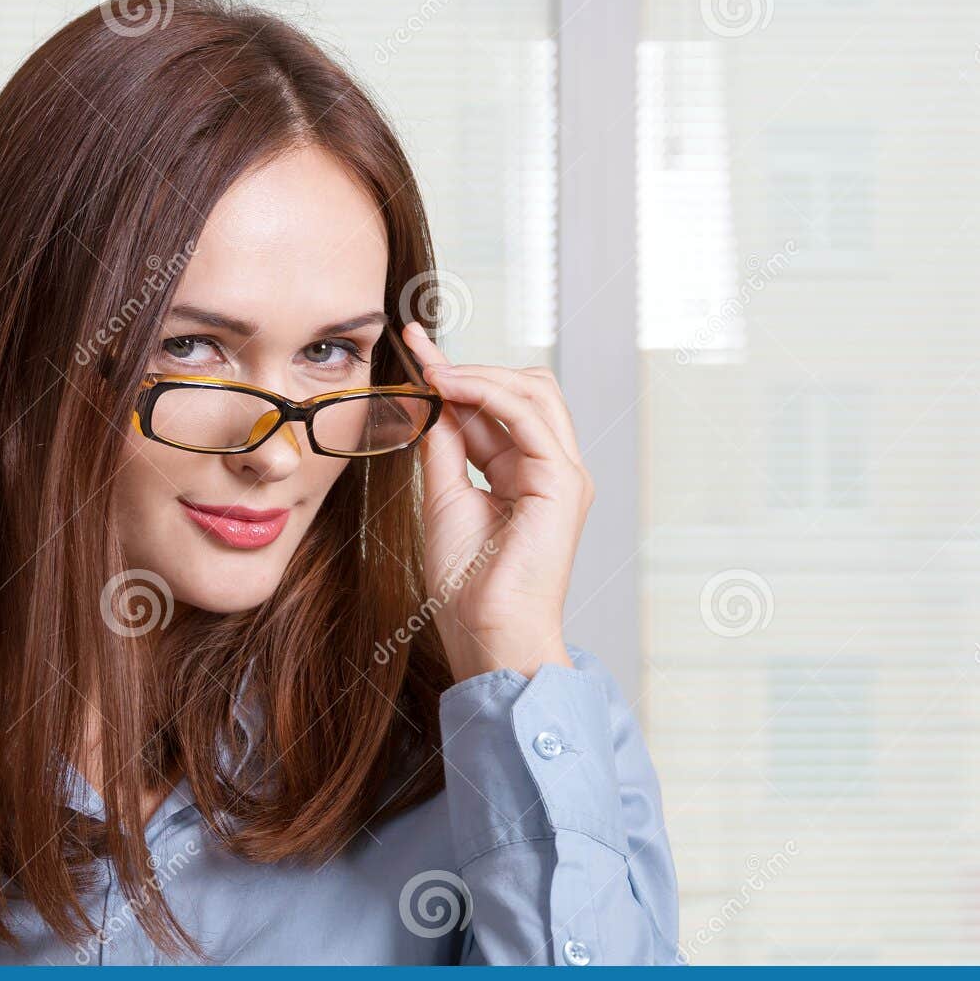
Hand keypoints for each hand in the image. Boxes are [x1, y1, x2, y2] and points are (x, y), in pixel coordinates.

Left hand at [401, 320, 594, 681]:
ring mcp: (562, 473)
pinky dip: (489, 393)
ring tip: (433, 372)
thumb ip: (445, 448)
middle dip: (470, 365)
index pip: (496, 406)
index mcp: (525, 473)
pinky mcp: (564, 482)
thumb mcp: (444, 498)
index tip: (416, 349)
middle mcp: (550, 467)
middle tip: (421, 355)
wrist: (486, 632)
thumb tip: (432, 402)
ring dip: (479, 373)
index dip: (456, 374)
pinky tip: (451, 388)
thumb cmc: (468, 585)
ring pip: (534, 390)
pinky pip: (530, 415)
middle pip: (524, 388)